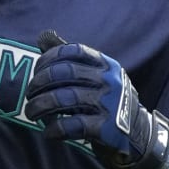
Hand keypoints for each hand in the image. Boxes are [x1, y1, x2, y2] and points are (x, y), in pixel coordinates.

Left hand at [26, 31, 168, 168]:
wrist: (139, 132)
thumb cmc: (109, 99)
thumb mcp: (97, 75)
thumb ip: (71, 57)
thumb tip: (43, 35)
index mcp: (105, 64)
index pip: (72, 51)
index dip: (48, 58)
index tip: (36, 70)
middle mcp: (108, 80)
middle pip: (64, 73)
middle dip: (39, 82)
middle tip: (29, 94)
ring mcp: (109, 103)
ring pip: (64, 98)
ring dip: (40, 105)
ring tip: (31, 113)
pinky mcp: (106, 128)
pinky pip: (72, 125)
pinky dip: (55, 129)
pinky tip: (48, 132)